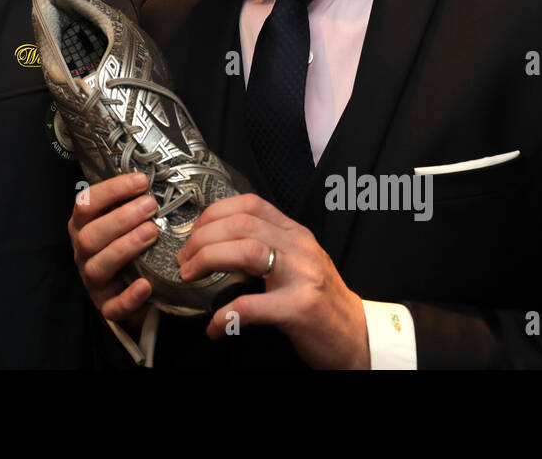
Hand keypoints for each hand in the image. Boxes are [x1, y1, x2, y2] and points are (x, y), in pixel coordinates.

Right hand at [67, 172, 158, 332]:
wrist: (131, 295)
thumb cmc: (129, 249)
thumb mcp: (124, 224)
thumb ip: (132, 204)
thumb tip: (160, 177)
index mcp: (83, 227)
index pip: (86, 204)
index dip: (111, 190)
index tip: (141, 181)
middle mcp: (83, 253)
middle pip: (89, 236)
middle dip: (120, 219)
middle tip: (150, 206)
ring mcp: (93, 282)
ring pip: (97, 267)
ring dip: (124, 247)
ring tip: (152, 232)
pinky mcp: (107, 308)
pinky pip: (113, 306)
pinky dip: (129, 296)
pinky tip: (146, 284)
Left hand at [176, 194, 370, 368]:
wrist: (357, 336)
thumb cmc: (321, 300)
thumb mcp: (298, 260)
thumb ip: (268, 244)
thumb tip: (216, 240)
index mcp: (295, 233)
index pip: (249, 204)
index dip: (213, 213)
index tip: (194, 232)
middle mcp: (299, 247)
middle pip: (241, 224)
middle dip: (202, 238)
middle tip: (184, 259)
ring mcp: (302, 276)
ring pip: (247, 251)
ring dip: (208, 260)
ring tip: (189, 276)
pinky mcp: (300, 308)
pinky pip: (253, 306)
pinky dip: (226, 315)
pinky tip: (215, 326)